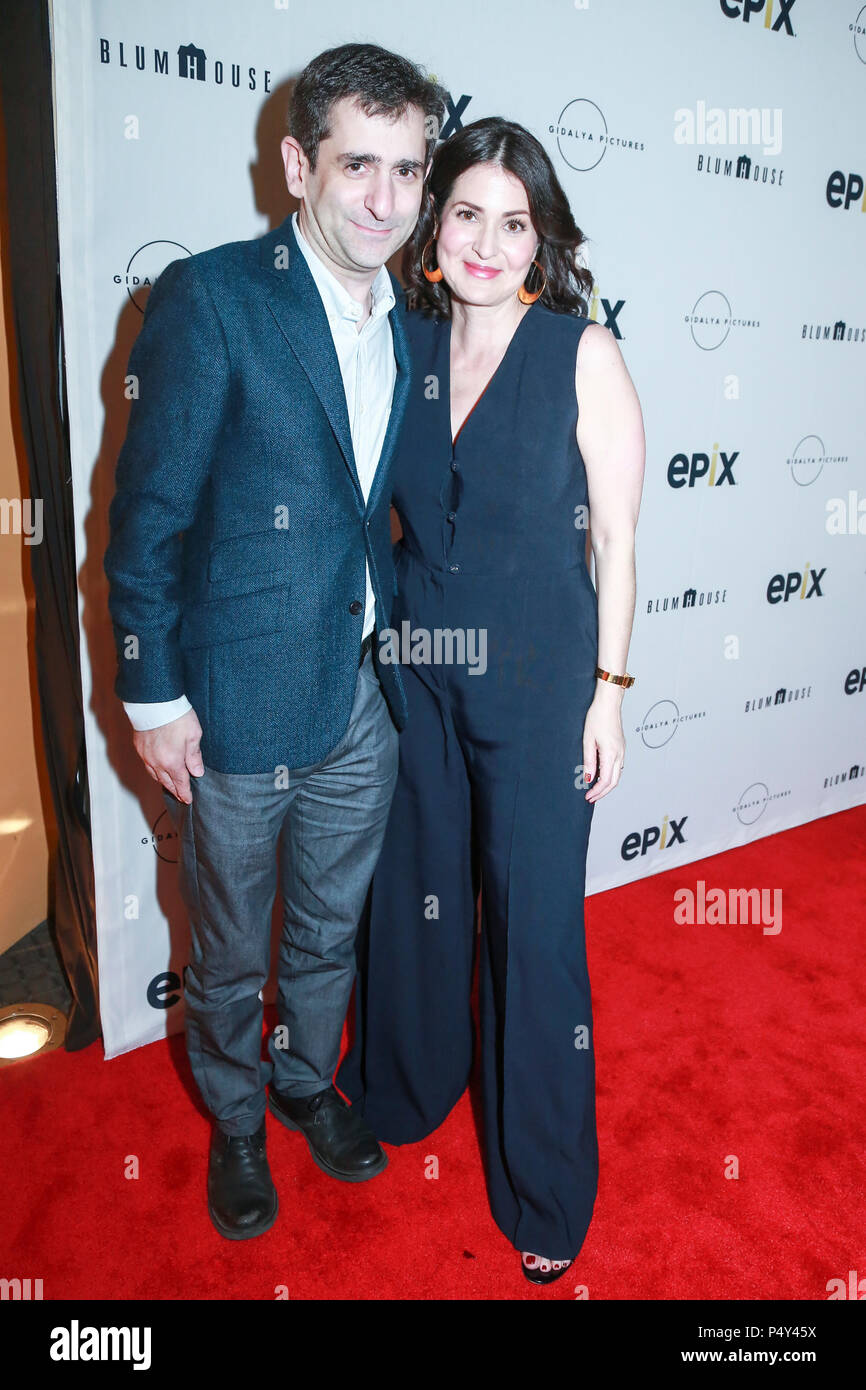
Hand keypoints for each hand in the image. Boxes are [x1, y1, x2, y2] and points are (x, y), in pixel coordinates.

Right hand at [132, 708, 203, 803]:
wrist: (155, 702)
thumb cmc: (176, 716)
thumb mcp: (193, 736)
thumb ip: (194, 757)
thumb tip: (197, 772)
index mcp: (172, 762)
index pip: (180, 783)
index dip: (184, 793)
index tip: (188, 799)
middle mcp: (157, 762)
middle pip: (167, 782)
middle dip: (175, 790)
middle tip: (180, 796)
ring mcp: (146, 756)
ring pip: (155, 776)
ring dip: (164, 782)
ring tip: (170, 785)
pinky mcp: (139, 747)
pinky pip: (147, 765)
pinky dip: (154, 771)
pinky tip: (158, 770)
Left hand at [581, 685, 625, 802]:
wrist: (608, 703)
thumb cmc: (597, 718)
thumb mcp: (588, 740)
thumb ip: (589, 761)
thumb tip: (589, 778)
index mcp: (611, 754)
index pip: (606, 781)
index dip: (597, 792)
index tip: (587, 797)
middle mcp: (619, 754)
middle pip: (614, 781)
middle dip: (602, 792)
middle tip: (591, 798)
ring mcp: (622, 751)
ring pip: (617, 775)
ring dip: (607, 785)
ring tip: (594, 789)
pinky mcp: (621, 747)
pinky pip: (618, 766)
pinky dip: (610, 775)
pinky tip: (600, 775)